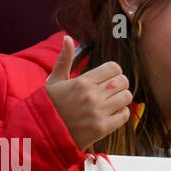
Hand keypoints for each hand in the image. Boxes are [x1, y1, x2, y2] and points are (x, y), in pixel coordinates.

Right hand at [45, 35, 133, 151]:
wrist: (44, 131)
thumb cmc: (50, 104)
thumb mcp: (54, 80)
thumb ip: (64, 59)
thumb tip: (67, 38)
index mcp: (82, 82)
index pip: (113, 68)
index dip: (114, 71)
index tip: (108, 78)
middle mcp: (92, 96)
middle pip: (123, 81)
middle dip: (120, 84)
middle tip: (112, 90)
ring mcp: (98, 112)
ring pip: (126, 97)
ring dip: (122, 98)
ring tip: (113, 101)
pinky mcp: (103, 128)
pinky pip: (124, 115)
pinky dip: (122, 113)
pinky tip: (112, 113)